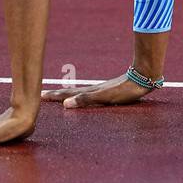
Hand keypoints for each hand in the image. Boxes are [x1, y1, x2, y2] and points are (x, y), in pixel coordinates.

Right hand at [41, 71, 155, 107]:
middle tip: (42, 95)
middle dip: (56, 95)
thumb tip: (66, 104)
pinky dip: (80, 95)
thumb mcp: (105, 97)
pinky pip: (89, 93)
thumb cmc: (125, 90)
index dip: (54, 96)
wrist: (142, 78)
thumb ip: (86, 99)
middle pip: (70, 92)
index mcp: (90, 92)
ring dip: (67, 94)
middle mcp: (93, 90)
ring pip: (79, 92)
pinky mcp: (109, 91)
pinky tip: (85, 96)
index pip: (67, 94)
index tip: (39, 96)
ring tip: (59, 96)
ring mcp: (100, 90)